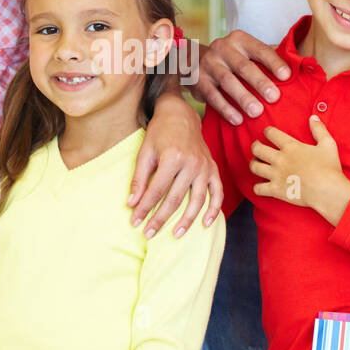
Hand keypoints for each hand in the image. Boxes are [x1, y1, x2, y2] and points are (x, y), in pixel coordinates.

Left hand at [128, 94, 221, 236]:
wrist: (181, 115)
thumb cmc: (160, 133)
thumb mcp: (145, 152)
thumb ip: (139, 178)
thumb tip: (131, 204)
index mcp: (172, 157)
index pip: (156, 190)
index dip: (145, 208)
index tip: (135, 222)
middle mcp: (191, 163)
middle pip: (175, 198)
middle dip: (160, 218)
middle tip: (149, 234)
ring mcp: (204, 167)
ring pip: (197, 200)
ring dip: (187, 220)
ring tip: (175, 234)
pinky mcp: (213, 168)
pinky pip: (217, 192)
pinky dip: (214, 209)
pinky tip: (205, 223)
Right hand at [191, 31, 291, 124]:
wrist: (192, 59)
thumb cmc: (231, 58)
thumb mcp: (246, 51)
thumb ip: (267, 55)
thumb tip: (298, 62)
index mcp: (240, 39)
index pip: (260, 49)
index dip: (274, 62)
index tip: (287, 76)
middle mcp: (223, 48)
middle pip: (244, 66)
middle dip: (260, 82)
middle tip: (274, 98)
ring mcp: (209, 64)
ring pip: (228, 82)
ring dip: (243, 98)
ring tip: (257, 112)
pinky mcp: (198, 81)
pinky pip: (213, 96)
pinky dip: (226, 109)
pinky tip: (238, 119)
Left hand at [250, 115, 349, 225]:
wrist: (328, 191)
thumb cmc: (329, 168)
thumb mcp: (328, 144)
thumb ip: (319, 129)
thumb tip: (313, 117)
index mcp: (290, 147)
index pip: (271, 133)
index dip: (267, 131)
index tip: (267, 132)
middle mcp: (280, 159)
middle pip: (257, 149)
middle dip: (254, 146)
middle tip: (256, 147)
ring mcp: (276, 175)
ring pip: (254, 167)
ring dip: (253, 164)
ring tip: (256, 163)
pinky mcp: (276, 190)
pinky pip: (258, 189)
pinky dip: (258, 187)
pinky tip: (262, 185)